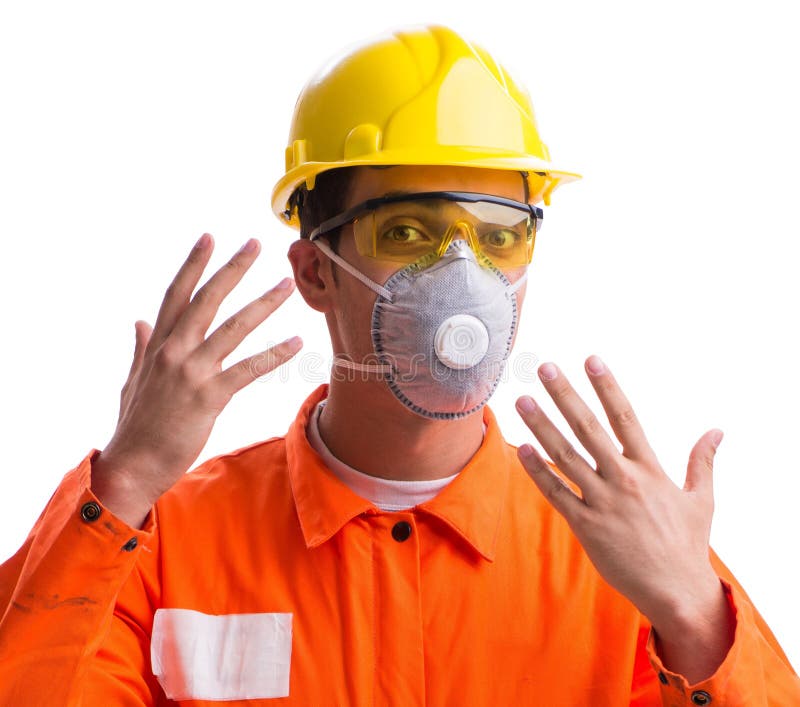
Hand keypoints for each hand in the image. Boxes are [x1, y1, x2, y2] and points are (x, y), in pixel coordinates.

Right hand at [91, 234, 301, 526]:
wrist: (132, 465)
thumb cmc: (136, 425)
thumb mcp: (133, 380)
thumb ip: (140, 348)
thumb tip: (139, 322)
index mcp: (158, 345)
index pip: (177, 294)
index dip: (194, 264)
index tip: (209, 238)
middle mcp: (173, 351)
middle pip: (207, 300)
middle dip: (232, 269)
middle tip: (256, 243)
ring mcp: (191, 372)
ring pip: (233, 328)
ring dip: (263, 304)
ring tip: (286, 285)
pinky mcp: (209, 397)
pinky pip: (248, 370)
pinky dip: (274, 355)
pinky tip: (296, 343)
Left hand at [514, 356, 730, 656]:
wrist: (676, 591)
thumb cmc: (687, 544)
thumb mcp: (702, 499)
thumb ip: (703, 462)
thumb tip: (717, 431)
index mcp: (650, 468)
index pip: (625, 417)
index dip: (607, 387)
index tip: (591, 360)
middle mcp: (624, 479)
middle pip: (588, 428)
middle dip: (565, 395)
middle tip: (544, 368)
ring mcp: (602, 502)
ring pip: (565, 455)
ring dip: (541, 426)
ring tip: (523, 401)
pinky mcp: (586, 526)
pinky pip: (556, 493)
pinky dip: (538, 471)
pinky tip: (521, 449)